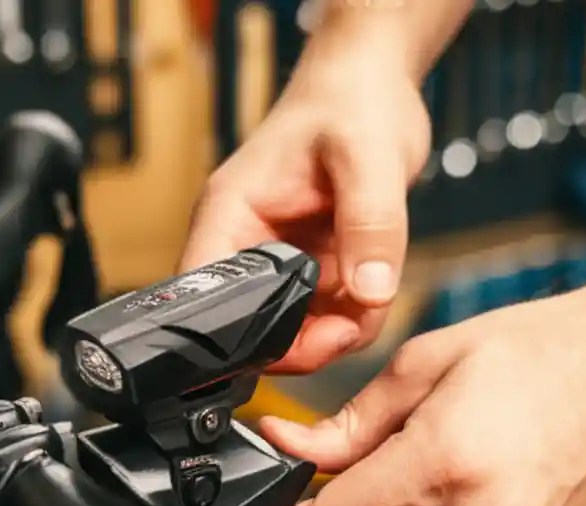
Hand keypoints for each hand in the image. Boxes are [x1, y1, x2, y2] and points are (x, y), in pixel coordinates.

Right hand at [181, 27, 430, 372]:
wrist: (372, 82)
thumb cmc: (350, 101)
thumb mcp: (367, 158)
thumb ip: (369, 227)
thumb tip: (370, 293)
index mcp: (230, 216)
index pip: (210, 299)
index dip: (243, 337)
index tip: (297, 343)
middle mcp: (247, 244)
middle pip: (253, 329)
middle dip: (304, 342)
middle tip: (348, 327)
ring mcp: (282, 259)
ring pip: (298, 329)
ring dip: (337, 331)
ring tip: (370, 300)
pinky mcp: (315, 265)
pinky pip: (330, 313)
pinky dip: (356, 315)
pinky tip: (375, 289)